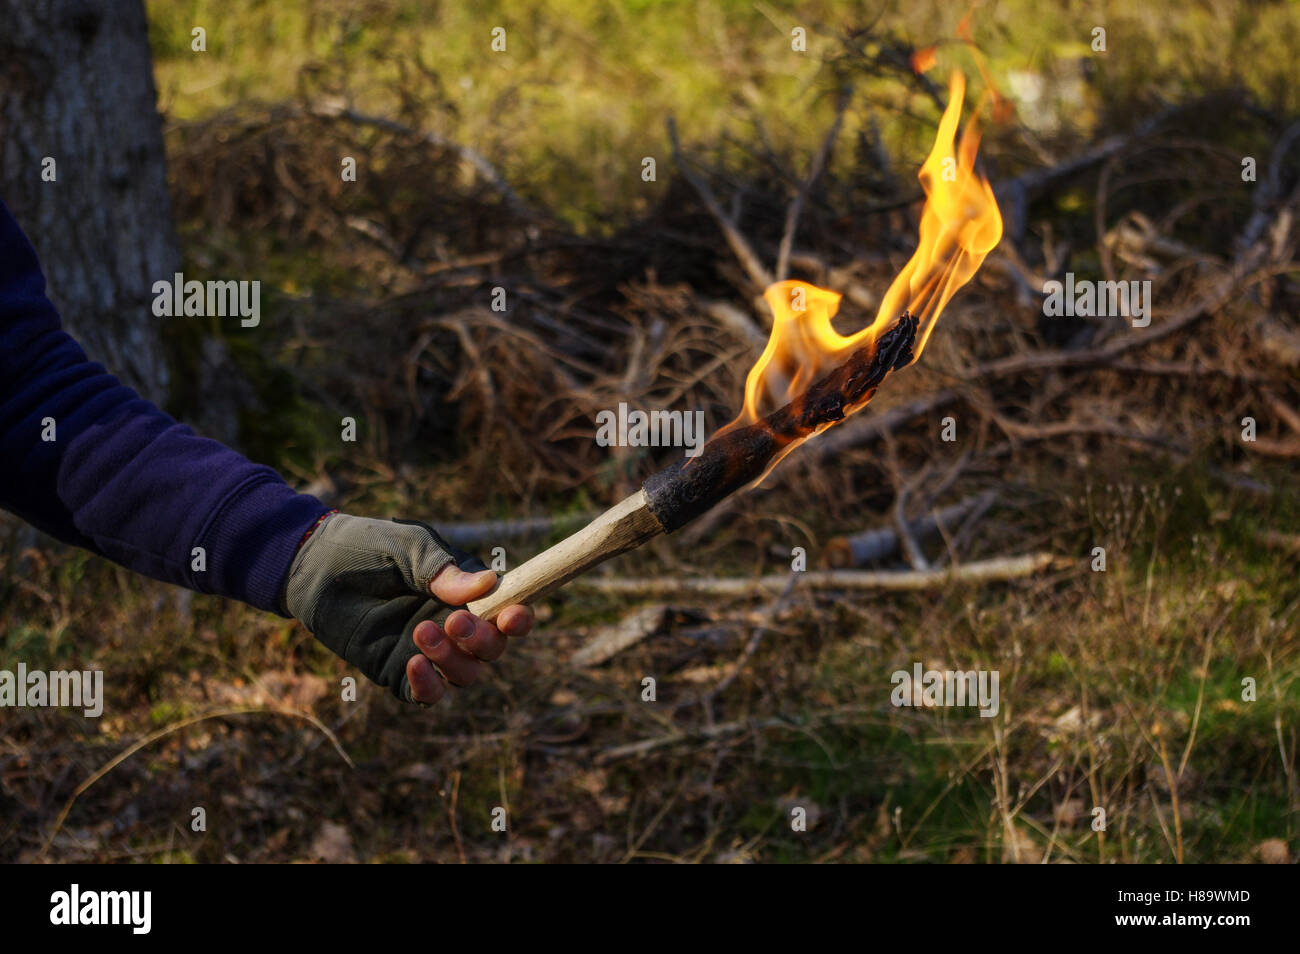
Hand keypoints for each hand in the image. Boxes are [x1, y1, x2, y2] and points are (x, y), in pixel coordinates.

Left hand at [282, 513, 533, 704]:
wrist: (313, 566)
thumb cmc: (367, 547)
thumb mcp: (409, 549)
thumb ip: (444, 571)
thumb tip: (489, 585)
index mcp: (467, 592)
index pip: (507, 613)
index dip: (518, 620)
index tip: (511, 617)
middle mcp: (455, 625)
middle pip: (491, 650)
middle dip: (481, 640)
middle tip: (452, 621)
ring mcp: (429, 651)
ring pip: (465, 674)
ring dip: (453, 660)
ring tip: (420, 632)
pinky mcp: (398, 670)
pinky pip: (427, 693)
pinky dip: (428, 685)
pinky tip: (413, 663)